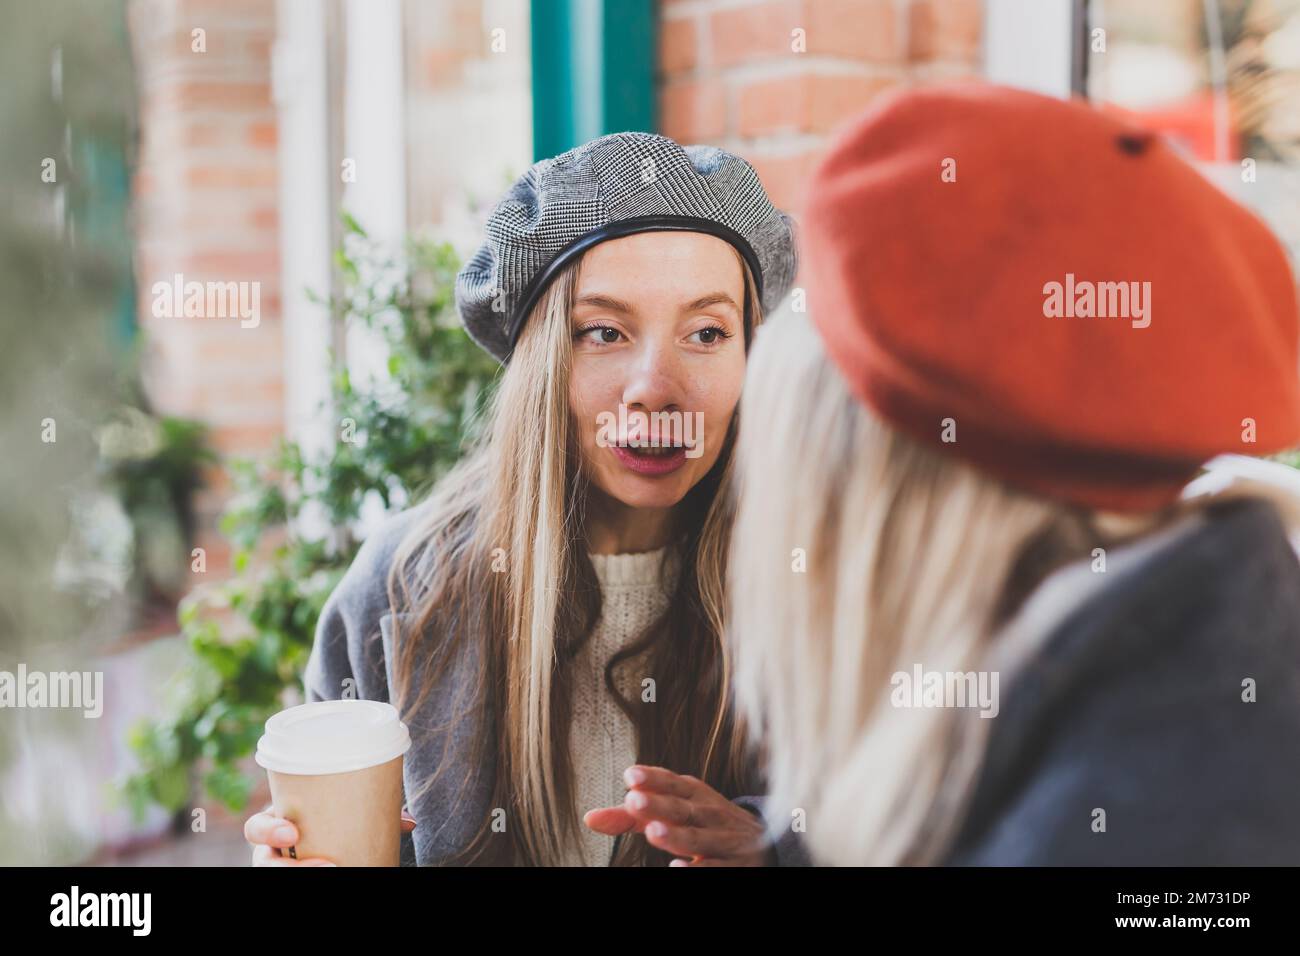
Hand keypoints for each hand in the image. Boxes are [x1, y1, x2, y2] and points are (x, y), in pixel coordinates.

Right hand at [245, 805, 416, 865]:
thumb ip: (370, 812)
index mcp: (279, 822)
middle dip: (285, 869)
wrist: (331, 836)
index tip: (292, 834)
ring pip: (273, 873)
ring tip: (334, 872)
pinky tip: (333, 872)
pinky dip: (308, 877)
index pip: (256, 828)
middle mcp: (273, 850)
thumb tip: (408, 820)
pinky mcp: (294, 869)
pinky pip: (293, 880)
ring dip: (298, 875)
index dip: (267, 832)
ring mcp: (282, 864)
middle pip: (263, 862)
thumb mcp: (342, 810)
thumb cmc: (334, 817)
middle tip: (326, 866)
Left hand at [583, 765, 773, 865]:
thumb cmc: (706, 823)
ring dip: (676, 835)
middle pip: (682, 809)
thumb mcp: (674, 812)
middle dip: (659, 804)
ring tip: (653, 831)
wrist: (766, 842)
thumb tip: (590, 818)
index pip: (672, 783)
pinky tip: (678, 867)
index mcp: (694, 794)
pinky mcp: (734, 866)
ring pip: (698, 837)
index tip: (630, 775)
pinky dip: (699, 867)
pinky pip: (715, 868)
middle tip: (634, 801)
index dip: (652, 779)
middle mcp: (709, 813)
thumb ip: (631, 817)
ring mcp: (723, 839)